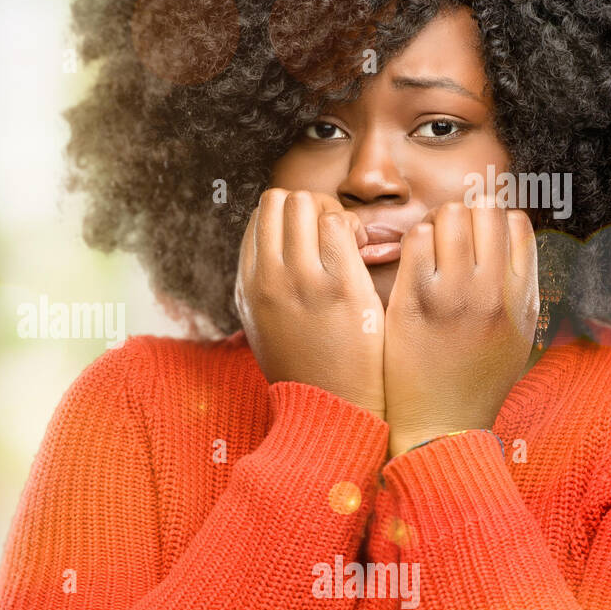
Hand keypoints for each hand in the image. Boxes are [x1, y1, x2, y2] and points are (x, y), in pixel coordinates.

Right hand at [236, 188, 385, 421]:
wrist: (330, 409)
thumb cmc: (306, 368)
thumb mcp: (265, 327)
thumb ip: (264, 287)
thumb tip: (272, 249)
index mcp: (248, 286)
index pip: (259, 218)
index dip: (289, 218)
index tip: (310, 241)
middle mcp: (266, 278)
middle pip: (278, 200)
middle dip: (309, 206)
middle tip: (331, 234)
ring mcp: (300, 280)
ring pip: (305, 202)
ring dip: (330, 211)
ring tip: (347, 242)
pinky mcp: (340, 286)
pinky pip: (337, 222)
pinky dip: (352, 226)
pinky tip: (362, 250)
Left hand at [383, 201, 539, 458]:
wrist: (439, 425)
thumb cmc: (476, 380)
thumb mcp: (518, 335)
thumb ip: (521, 288)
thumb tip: (517, 240)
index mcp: (520, 297)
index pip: (517, 223)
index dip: (493, 220)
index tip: (476, 235)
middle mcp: (491, 291)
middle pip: (484, 211)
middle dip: (464, 213)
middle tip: (448, 233)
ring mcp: (451, 295)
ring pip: (448, 216)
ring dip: (436, 222)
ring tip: (428, 244)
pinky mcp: (412, 302)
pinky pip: (415, 241)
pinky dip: (413, 240)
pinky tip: (410, 260)